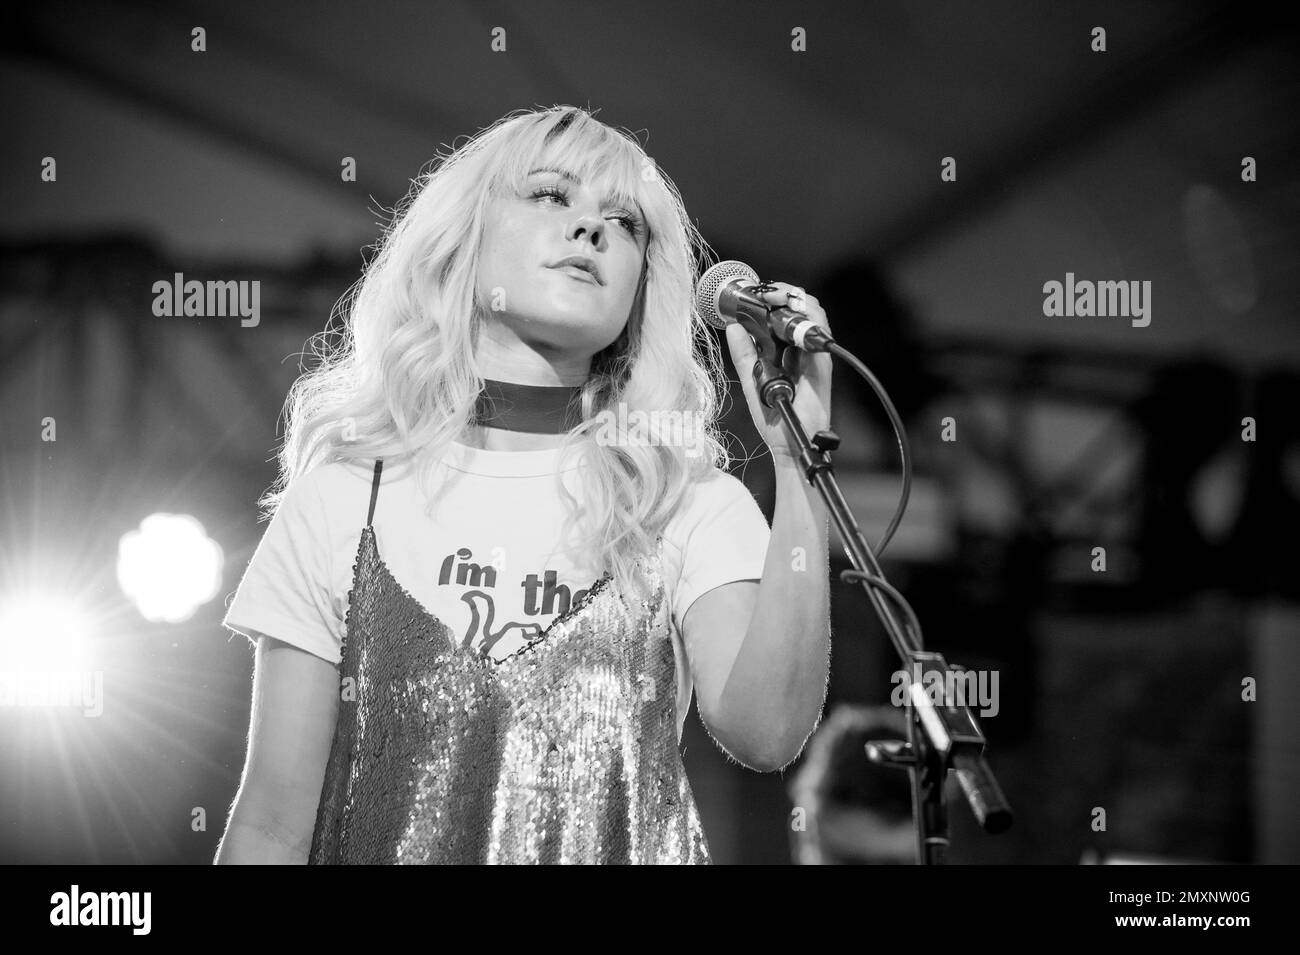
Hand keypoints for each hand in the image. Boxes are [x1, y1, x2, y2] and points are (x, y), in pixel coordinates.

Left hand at [723, 283, 831, 460]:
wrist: (788, 443)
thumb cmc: (773, 417)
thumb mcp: (751, 380)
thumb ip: (744, 354)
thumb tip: (732, 326)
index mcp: (783, 351)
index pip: (781, 314)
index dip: (769, 298)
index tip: (751, 291)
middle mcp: (800, 349)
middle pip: (797, 307)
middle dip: (780, 293)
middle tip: (763, 291)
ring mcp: (813, 354)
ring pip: (812, 312)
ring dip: (794, 298)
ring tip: (775, 297)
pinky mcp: (822, 363)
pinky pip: (820, 332)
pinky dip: (808, 316)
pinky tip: (792, 311)